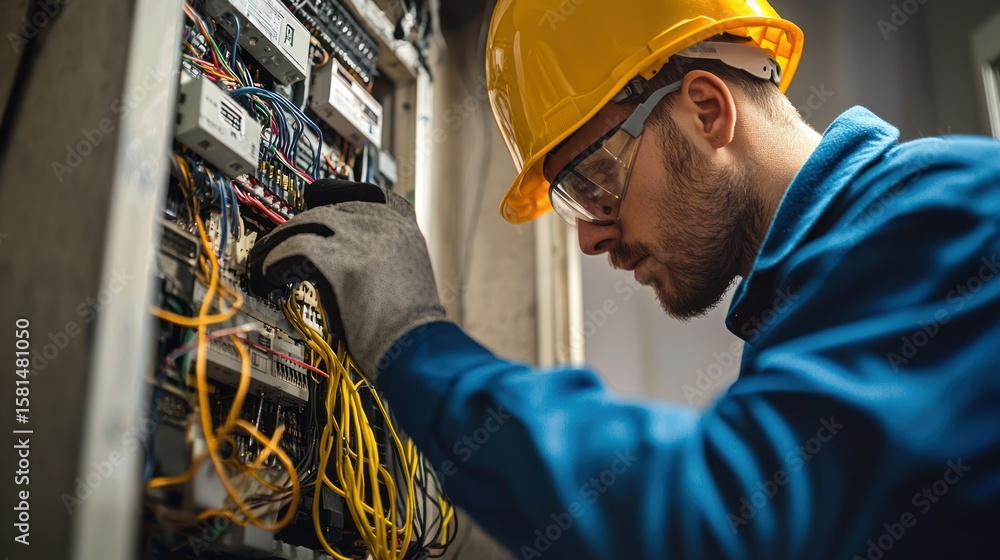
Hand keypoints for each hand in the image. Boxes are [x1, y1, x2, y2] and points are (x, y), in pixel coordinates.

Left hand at [248, 179, 445, 378]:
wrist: (418, 347)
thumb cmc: (411, 326)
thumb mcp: (407, 274)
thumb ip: (382, 255)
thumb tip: (344, 255)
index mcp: (403, 227)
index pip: (367, 192)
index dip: (336, 192)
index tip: (315, 196)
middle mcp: (382, 224)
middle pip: (328, 210)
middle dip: (298, 225)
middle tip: (278, 242)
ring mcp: (360, 239)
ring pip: (305, 224)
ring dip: (278, 243)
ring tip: (264, 262)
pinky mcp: (337, 261)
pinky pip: (292, 249)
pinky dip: (274, 262)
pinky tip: (271, 277)